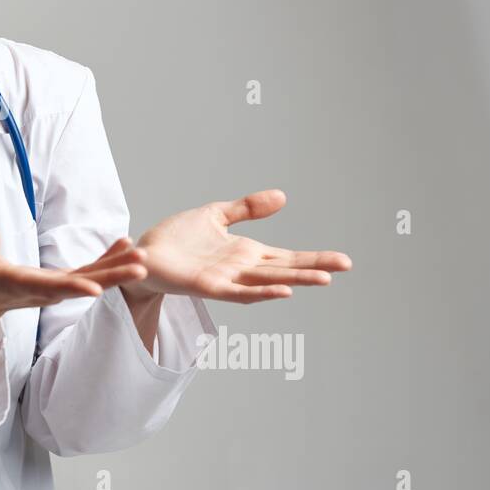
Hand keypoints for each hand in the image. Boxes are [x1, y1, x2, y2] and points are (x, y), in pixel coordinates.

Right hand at [0, 221, 147, 349]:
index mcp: (23, 286)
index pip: (52, 288)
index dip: (74, 288)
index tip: (97, 290)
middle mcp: (45, 291)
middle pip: (82, 285)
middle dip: (112, 277)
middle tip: (141, 267)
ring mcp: (55, 288)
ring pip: (91, 279)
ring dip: (117, 268)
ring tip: (142, 256)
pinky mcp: (60, 283)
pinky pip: (88, 272)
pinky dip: (106, 260)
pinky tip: (124, 245)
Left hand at [123, 189, 351, 303]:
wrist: (144, 255)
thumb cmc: (177, 239)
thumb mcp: (216, 215)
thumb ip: (247, 209)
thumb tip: (282, 196)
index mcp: (246, 253)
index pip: (287, 256)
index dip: (315, 258)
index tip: (344, 260)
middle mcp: (241, 268)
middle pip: (285, 269)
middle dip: (315, 268)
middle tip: (346, 266)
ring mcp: (227, 279)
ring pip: (268, 282)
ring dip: (294, 281)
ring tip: (323, 279)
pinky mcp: (208, 286)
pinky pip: (239, 292)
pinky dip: (261, 293)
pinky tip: (283, 291)